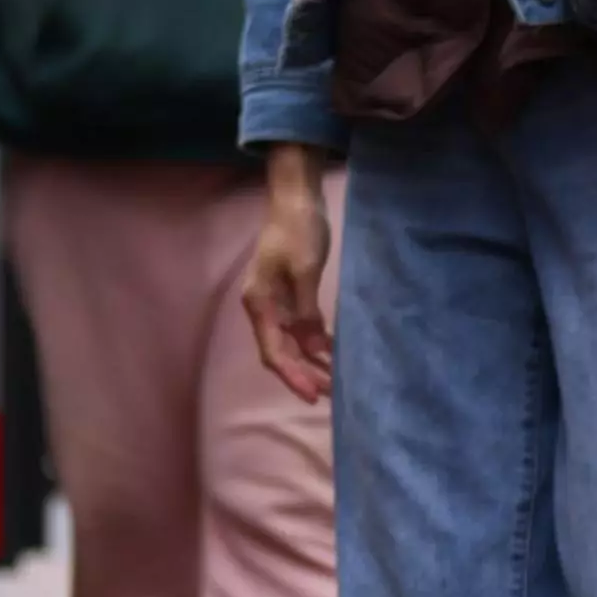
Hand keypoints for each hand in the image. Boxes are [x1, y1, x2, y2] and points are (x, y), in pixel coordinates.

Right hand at [244, 147, 337, 404]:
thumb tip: (312, 347)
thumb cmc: (298, 231)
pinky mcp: (290, 297)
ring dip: (311, 363)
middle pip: (281, 353)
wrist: (295, 200)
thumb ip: (307, 310)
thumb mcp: (305, 270)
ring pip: (291, 344)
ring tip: (336, 381)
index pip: (273, 352)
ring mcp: (276, 305)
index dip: (293, 376)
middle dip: (305, 375)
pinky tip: (333, 356)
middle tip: (332, 394)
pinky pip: (301, 330)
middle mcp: (263, 310)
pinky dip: (316, 345)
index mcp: (260, 304)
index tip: (313, 395)